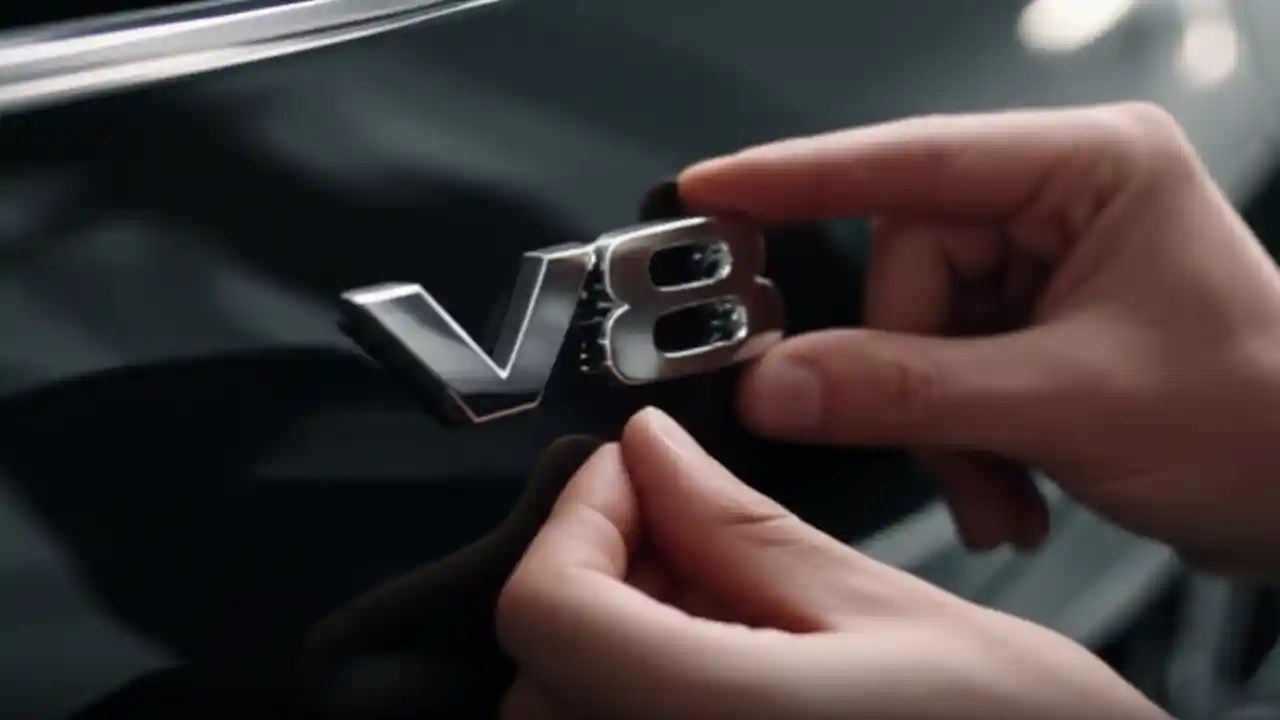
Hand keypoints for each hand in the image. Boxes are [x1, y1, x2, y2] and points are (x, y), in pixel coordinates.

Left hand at [496, 408, 1165, 719]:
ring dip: (621, 626)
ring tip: (731, 594)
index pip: (547, 610)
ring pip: (571, 706)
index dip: (577, 515)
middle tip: (688, 518)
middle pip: (546, 660)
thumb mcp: (891, 612)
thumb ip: (743, 531)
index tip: (634, 470)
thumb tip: (652, 454)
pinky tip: (731, 651)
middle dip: (602, 563)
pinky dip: (643, 682)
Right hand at [679, 103, 1279, 573]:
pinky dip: (957, 440)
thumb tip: (778, 382)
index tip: (710, 190)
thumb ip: (907, 392)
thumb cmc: (1260, 422)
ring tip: (999, 489)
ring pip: (912, 334)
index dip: (798, 177)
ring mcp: (1043, 264)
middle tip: (953, 458)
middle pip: (904, 271)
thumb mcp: (1068, 404)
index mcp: (1088, 167)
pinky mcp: (1032, 324)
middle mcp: (1058, 201)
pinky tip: (1008, 485)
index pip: (909, 162)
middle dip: (911, 380)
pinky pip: (939, 370)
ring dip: (939, 429)